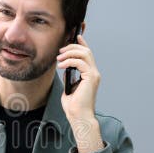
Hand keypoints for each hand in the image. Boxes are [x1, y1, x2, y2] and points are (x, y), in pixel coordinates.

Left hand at [57, 34, 103, 152]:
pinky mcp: (91, 78)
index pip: (87, 54)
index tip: (74, 36)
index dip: (81, 43)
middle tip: (60, 51)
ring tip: (59, 58)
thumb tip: (64, 66)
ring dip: (70, 53)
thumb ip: (69, 76)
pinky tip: (61, 66)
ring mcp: (93, 75)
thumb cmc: (73, 106)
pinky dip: (70, 61)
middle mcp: (94, 73)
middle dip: (72, 47)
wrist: (78, 117)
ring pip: (85, 54)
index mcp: (90, 74)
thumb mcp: (69, 87)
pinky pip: (81, 62)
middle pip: (86, 51)